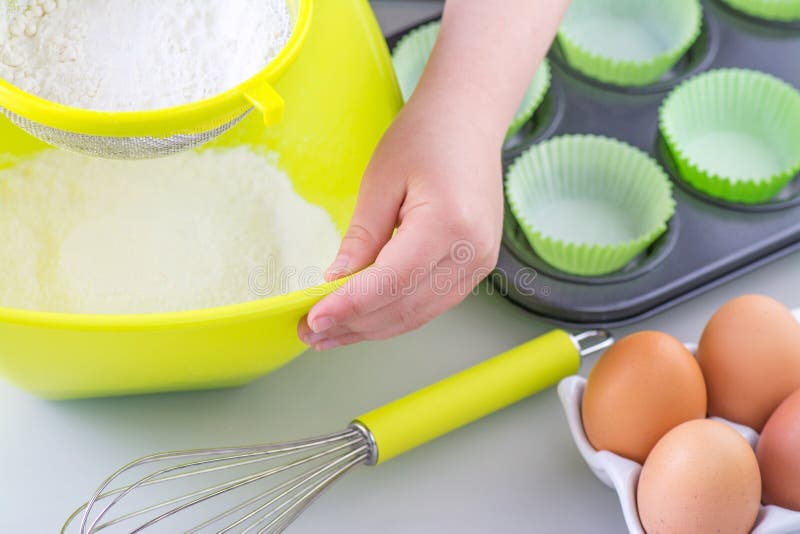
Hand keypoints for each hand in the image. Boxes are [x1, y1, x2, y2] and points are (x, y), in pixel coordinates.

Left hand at [297, 96, 504, 349]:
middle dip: (354, 325)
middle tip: (310, 331)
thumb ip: (361, 237)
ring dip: (371, 328)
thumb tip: (335, 283)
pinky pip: (431, 304)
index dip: (349, 307)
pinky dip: (394, 315)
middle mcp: (471, 251)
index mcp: (447, 223)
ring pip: (418, 315)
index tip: (313, 320)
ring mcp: (479, 263)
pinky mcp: (476, 267)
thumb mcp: (380, 180)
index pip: (391, 281)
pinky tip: (363, 319)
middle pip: (405, 307)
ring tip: (329, 334)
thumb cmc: (425, 136)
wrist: (469, 121)